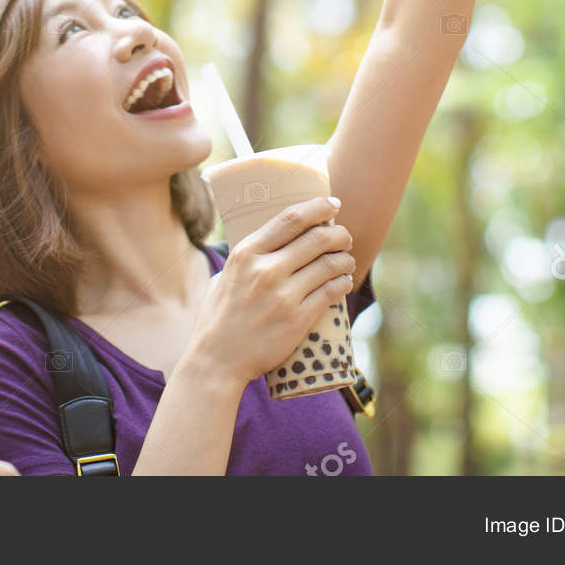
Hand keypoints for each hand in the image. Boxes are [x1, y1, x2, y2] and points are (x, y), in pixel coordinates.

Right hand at [188, 196, 357, 388]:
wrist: (217, 361)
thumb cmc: (218, 319)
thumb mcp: (223, 277)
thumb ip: (245, 260)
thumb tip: (267, 244)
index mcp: (246, 254)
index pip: (290, 218)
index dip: (317, 207)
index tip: (332, 203)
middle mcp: (265, 270)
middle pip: (317, 238)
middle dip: (338, 233)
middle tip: (344, 236)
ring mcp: (283, 295)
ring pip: (329, 264)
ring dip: (345, 258)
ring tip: (347, 260)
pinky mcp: (297, 319)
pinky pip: (330, 291)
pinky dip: (343, 282)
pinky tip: (344, 281)